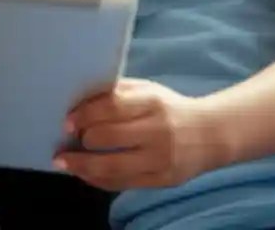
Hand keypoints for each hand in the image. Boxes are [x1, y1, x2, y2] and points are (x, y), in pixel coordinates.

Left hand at [55, 79, 224, 191]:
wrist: (210, 134)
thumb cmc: (169, 108)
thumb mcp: (148, 91)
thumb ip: (117, 93)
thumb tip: (77, 102)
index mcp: (153, 102)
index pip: (113, 106)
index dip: (85, 115)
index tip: (67, 122)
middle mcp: (158, 131)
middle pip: (109, 138)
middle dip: (83, 141)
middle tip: (64, 141)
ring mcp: (161, 159)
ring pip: (113, 167)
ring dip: (82, 166)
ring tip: (64, 163)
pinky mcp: (162, 180)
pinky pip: (123, 184)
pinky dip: (98, 180)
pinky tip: (85, 174)